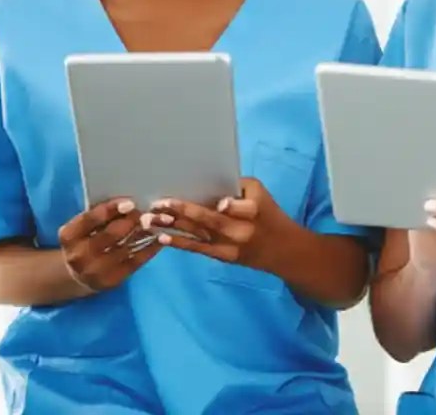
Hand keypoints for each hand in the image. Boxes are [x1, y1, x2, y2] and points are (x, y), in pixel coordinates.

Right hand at [58, 198, 160, 292]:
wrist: (76, 275)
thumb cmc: (82, 242)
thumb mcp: (80, 228)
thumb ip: (97, 216)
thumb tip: (127, 203)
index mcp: (69, 235)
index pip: (90, 219)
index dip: (111, 210)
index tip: (130, 203)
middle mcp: (80, 254)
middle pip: (111, 234)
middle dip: (132, 221)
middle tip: (148, 212)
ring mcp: (96, 270)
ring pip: (126, 248)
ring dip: (145, 233)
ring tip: (158, 222)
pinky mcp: (112, 281)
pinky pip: (135, 262)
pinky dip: (150, 249)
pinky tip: (160, 238)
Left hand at [149, 177, 289, 269]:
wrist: (284, 250)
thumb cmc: (269, 213)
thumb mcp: (260, 193)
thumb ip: (235, 186)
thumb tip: (204, 178)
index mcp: (255, 210)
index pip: (242, 207)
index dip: (231, 206)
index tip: (218, 202)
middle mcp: (241, 229)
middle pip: (210, 220)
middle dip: (184, 211)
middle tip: (159, 203)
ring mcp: (230, 245)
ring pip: (198, 234)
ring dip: (173, 226)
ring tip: (150, 219)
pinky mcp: (223, 256)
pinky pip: (198, 249)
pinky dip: (179, 243)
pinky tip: (161, 237)